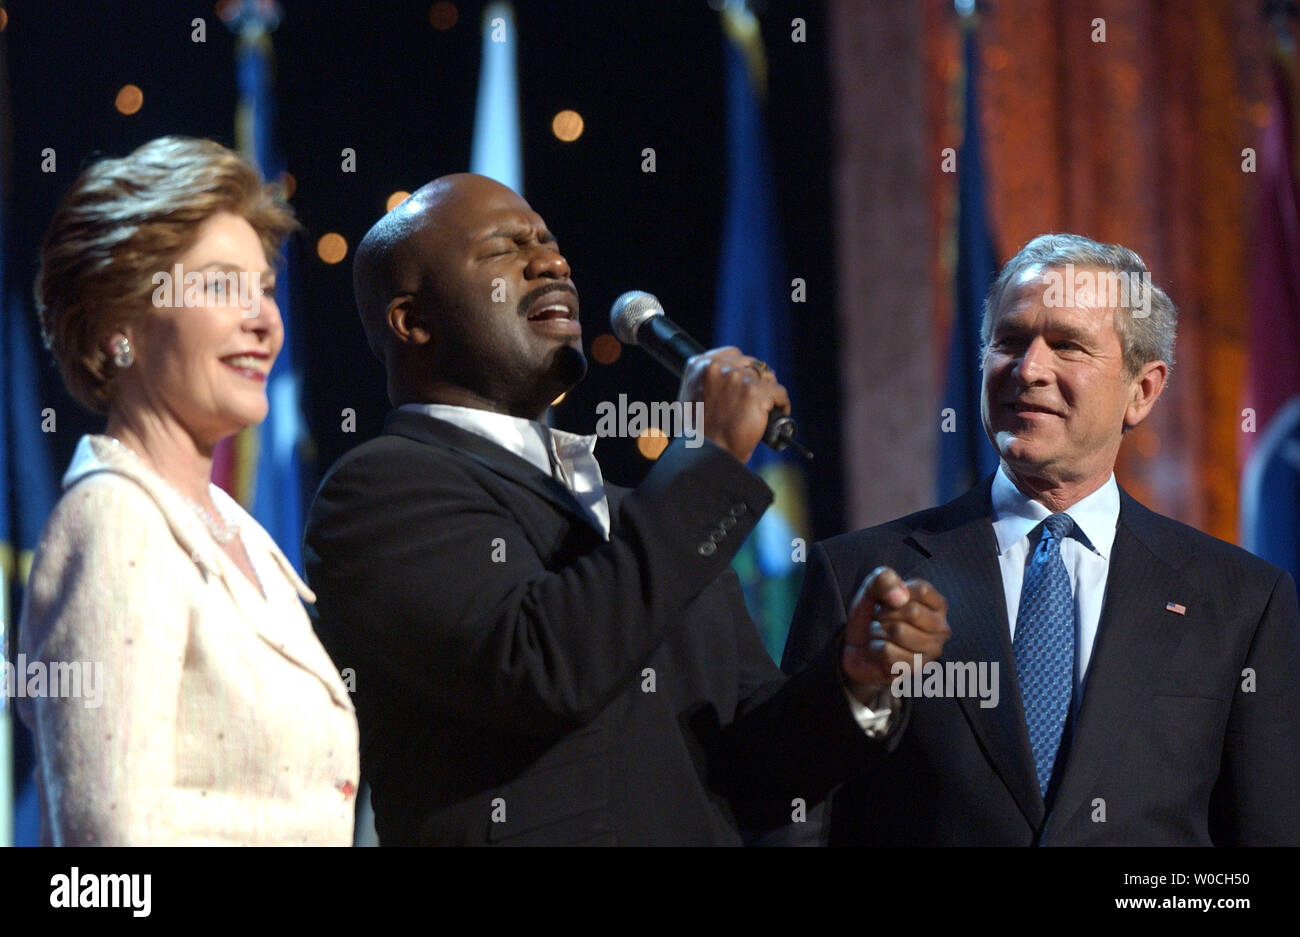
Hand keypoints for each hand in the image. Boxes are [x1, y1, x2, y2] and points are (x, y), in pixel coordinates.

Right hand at [678, 346, 789, 463]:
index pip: (733, 354)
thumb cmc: (698, 435)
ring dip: (769, 393)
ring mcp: (736, 378)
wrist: (706, 456)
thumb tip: (731, 378)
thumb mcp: (691, 399)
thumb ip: (708, 383)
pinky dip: (782, 404)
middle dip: (758, 380)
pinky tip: (777, 415)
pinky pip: (779, 392)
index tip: (747, 382)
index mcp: (698, 366)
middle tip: (758, 400)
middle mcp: (717, 368)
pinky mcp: (755, 392)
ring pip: (767, 378)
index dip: (744, 368)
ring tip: (766, 410)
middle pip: (752, 364)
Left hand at [841, 566, 950, 702]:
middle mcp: (942, 628)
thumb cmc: (871, 616)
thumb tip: (900, 597)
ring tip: (880, 635)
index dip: (895, 592)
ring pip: (899, 631)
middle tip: (881, 620)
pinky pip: (887, 651)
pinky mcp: (915, 669)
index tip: (887, 601)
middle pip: (913, 611)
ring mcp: (931, 651)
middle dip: (885, 613)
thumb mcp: (871, 589)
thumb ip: (884, 579)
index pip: (922, 590)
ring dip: (878, 631)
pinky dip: (874, 648)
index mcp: (938, 605)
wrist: (856, 648)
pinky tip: (878, 651)